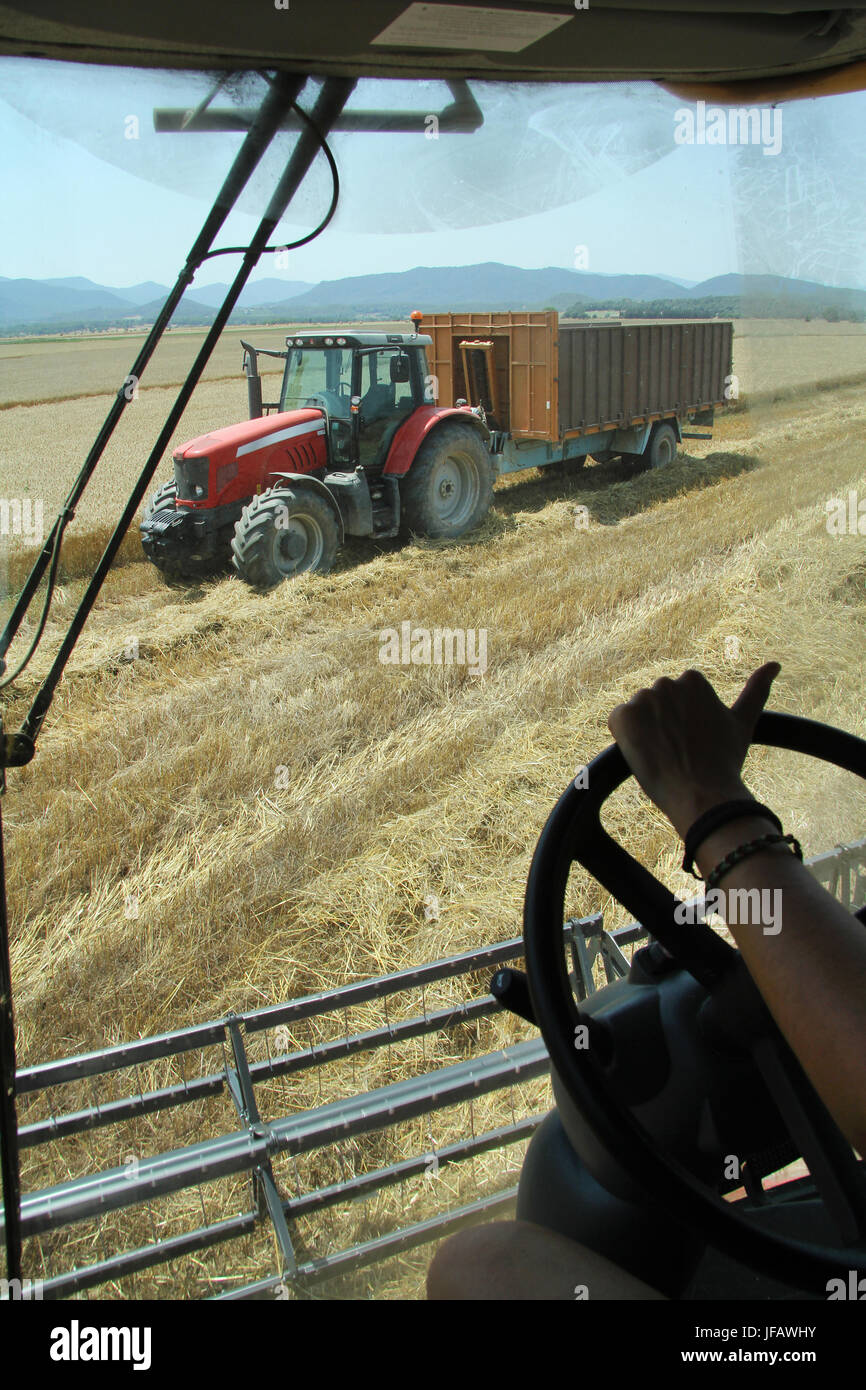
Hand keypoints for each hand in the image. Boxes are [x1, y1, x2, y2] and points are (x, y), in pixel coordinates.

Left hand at [607, 663, 780, 837]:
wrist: (702, 793)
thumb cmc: (725, 761)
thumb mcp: (744, 722)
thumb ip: (756, 690)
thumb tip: (776, 664)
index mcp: (693, 680)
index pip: (676, 698)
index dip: (682, 723)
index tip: (693, 741)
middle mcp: (666, 683)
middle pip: (656, 704)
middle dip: (663, 724)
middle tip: (680, 752)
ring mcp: (643, 699)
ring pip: (638, 714)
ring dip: (645, 731)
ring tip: (665, 755)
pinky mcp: (623, 717)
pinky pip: (618, 723)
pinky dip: (625, 738)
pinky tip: (645, 754)